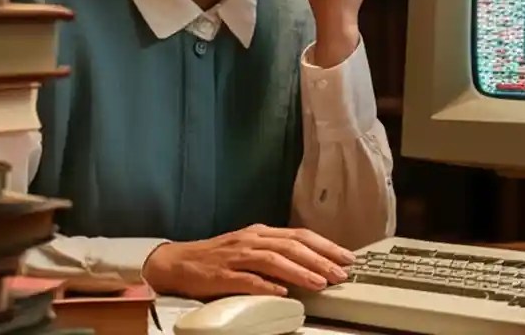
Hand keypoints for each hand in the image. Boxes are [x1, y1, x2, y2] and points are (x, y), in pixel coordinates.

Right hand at [140, 224, 354, 298]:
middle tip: (340, 273)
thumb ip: (275, 252)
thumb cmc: (217, 258)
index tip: (346, 258)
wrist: (178, 262)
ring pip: (273, 260)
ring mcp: (236, 256)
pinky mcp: (222, 275)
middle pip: (291, 246)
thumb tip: (310, 261)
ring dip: (300, 271)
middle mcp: (251, 240)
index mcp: (260, 233)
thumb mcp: (250, 248)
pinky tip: (283, 292)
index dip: (325, 245)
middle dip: (319, 259)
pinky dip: (267, 285)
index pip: (299, 236)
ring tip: (320, 282)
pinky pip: (247, 280)